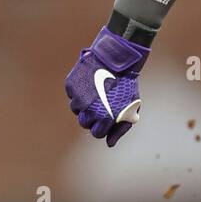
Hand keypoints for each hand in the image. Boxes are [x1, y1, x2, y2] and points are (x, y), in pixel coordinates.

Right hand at [65, 27, 148, 147]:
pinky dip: (78, 92)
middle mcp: (88, 110)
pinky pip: (72, 95)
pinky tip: (89, 83)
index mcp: (104, 118)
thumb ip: (120, 127)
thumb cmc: (126, 84)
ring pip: (76, 109)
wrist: (116, 58)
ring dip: (83, 105)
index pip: (96, 133)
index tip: (105, 119)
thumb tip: (110, 143)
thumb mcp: (129, 107)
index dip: (101, 127)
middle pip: (84, 123)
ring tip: (95, 92)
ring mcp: (77, 98)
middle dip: (92, 117)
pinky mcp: (71, 86)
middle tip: (100, 105)